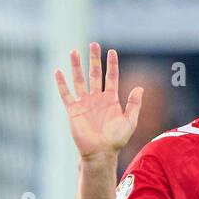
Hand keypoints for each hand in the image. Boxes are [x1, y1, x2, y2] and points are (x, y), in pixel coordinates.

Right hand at [55, 43, 142, 159]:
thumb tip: (140, 87)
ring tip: (74, 51)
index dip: (112, 64)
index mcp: (111, 100)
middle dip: (94, 59)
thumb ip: (134, 105)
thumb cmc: (116, 140)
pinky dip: (61, 83)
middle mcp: (97, 99)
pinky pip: (66, 94)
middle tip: (93, 45)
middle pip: (95, 74)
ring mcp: (85, 103)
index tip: (111, 51)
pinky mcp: (73, 110)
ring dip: (76, 66)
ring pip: (79, 80)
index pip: (111, 77)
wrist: (100, 153)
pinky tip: (58, 71)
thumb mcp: (130, 122)